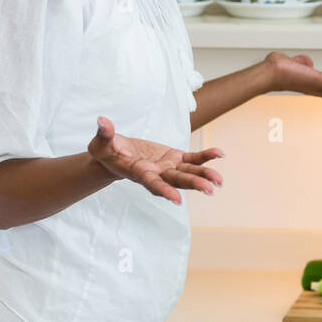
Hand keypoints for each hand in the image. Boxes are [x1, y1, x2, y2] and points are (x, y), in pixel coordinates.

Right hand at [88, 115, 222, 205]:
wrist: (117, 155)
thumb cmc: (107, 151)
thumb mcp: (101, 143)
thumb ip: (104, 134)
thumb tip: (102, 121)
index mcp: (139, 173)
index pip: (153, 184)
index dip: (164, 191)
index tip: (177, 200)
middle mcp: (157, 173)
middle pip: (177, 181)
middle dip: (193, 184)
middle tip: (209, 190)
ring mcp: (168, 167)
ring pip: (189, 172)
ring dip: (204, 175)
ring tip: (220, 181)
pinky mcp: (175, 158)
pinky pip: (193, 158)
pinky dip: (206, 157)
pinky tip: (220, 154)